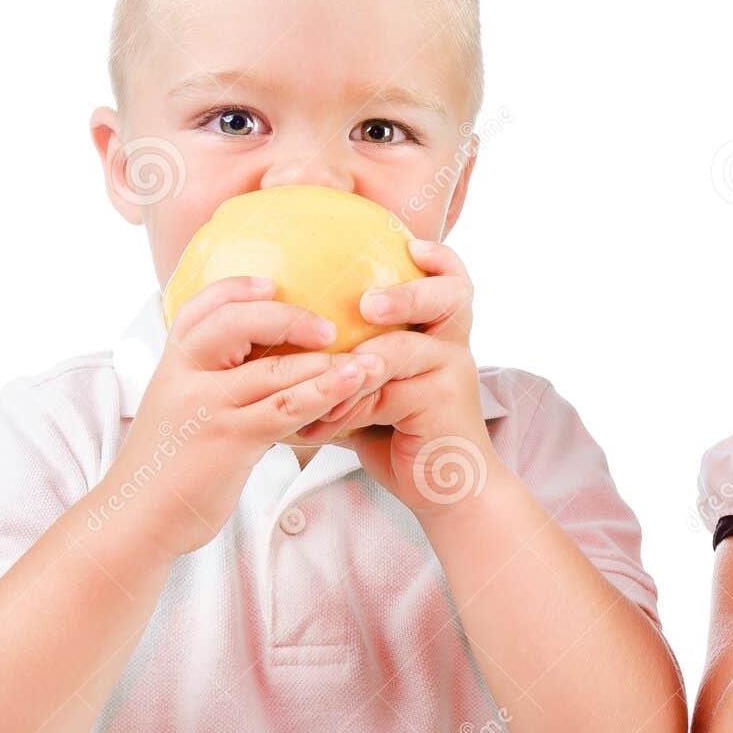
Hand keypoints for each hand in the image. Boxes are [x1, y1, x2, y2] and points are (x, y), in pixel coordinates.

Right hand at [117, 275, 388, 556]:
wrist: (137, 519)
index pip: (200, 308)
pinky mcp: (230, 440)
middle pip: (235, 323)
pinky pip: (286, 409)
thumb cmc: (168, 466)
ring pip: (273, 370)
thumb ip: (213, 382)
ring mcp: (207, 408)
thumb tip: (265, 364)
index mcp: (173, 364)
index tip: (272, 284)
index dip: (237, 289)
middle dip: (289, 318)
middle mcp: (185, 377)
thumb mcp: (179, 410)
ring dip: (327, 363)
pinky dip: (325, 394)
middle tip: (330, 328)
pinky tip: (353, 387)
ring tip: (370, 359)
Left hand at [292, 239, 503, 518]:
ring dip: (357, 360)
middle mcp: (453, 344)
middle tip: (368, 303)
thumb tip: (280, 339)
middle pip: (449, 296)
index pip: (450, 280)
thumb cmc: (401, 435)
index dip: (439, 259)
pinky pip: (385, 396)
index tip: (412, 244)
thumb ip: (346, 362)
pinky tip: (314, 428)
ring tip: (324, 371)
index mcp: (438, 332)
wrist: (447, 488)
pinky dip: (345, 408)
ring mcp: (452, 373)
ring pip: (404, 349)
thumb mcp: (372, 390)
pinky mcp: (442, 405)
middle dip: (408, 293)